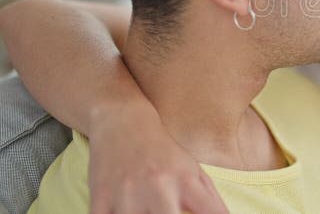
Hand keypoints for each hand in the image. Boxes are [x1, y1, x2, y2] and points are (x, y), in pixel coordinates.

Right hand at [87, 100, 228, 213]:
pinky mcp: (100, 198)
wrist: (123, 122)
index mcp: (186, 181)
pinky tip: (123, 213)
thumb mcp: (192, 171)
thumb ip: (210, 200)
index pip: (211, 212)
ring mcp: (128, 194)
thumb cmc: (163, 153)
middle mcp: (159, 187)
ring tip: (147, 212)